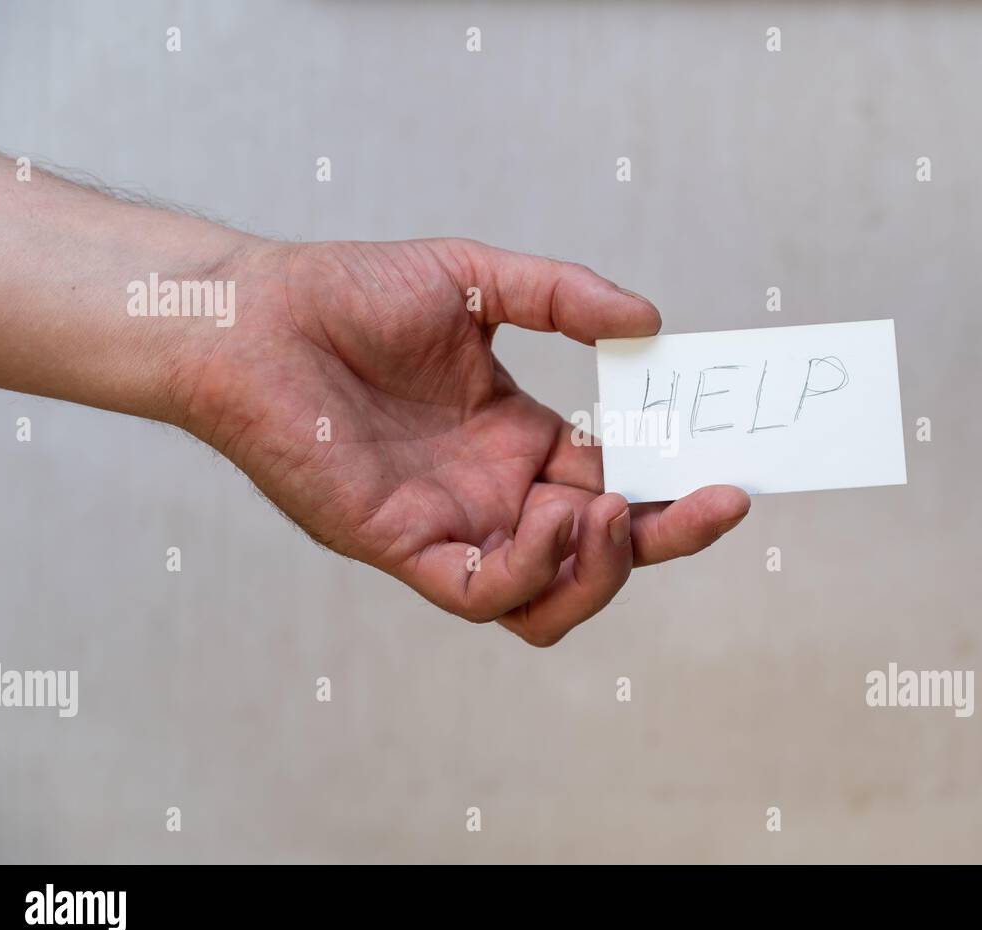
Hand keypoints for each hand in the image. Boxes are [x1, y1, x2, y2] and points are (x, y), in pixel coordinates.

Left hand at [175, 238, 750, 644]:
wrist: (255, 316)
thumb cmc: (352, 295)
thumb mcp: (478, 279)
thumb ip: (564, 298)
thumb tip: (649, 322)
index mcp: (521, 442)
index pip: (618, 485)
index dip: (674, 485)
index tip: (726, 464)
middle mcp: (497, 494)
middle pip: (604, 554)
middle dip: (669, 538)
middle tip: (718, 500)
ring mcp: (455, 527)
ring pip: (552, 599)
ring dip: (603, 567)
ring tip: (608, 507)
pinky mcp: (405, 548)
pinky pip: (484, 596)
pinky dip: (531, 570)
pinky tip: (551, 516)